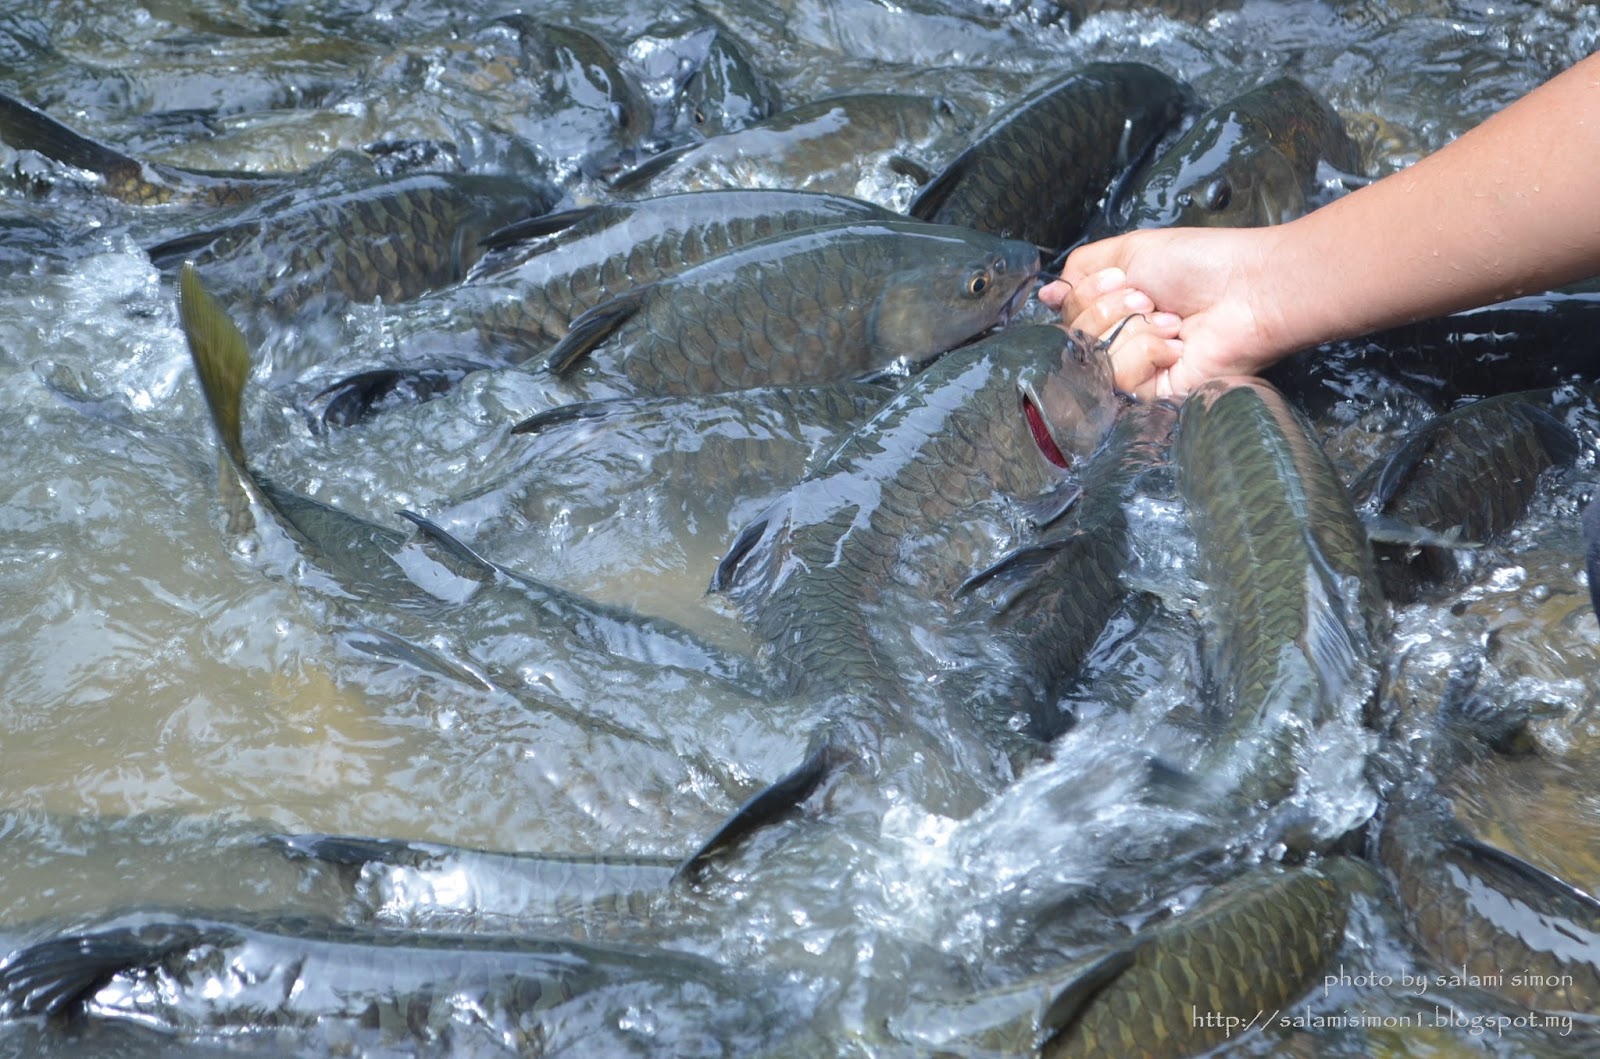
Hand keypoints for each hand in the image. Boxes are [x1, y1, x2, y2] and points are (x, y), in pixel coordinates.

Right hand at [1039, 226, 1291, 399]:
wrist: (1247, 287)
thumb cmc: (1201, 265)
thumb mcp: (1128, 250)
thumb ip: (1081, 270)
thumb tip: (1048, 296)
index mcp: (1114, 309)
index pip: (1067, 315)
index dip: (1084, 296)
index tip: (1119, 278)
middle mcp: (1121, 341)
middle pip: (1073, 337)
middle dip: (1108, 309)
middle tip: (1149, 297)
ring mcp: (1137, 372)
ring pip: (1093, 359)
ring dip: (1130, 328)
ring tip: (1169, 320)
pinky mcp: (1153, 397)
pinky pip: (1121, 380)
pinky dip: (1147, 352)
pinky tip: (1175, 345)